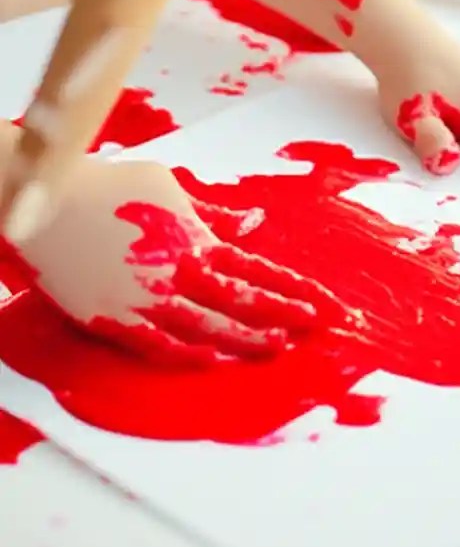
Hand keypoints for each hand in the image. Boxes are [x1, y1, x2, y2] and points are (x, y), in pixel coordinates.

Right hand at [9, 157, 350, 363]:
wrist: (43, 199)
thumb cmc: (107, 186)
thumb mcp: (170, 185)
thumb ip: (215, 212)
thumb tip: (255, 223)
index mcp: (197, 238)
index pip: (260, 270)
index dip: (296, 289)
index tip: (327, 305)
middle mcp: (178, 269)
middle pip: (245, 301)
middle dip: (286, 316)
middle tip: (318, 329)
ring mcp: (146, 296)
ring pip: (209, 327)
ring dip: (246, 339)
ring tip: (278, 346)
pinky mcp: (113, 316)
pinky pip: (157, 343)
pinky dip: (188, 353)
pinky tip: (215, 361)